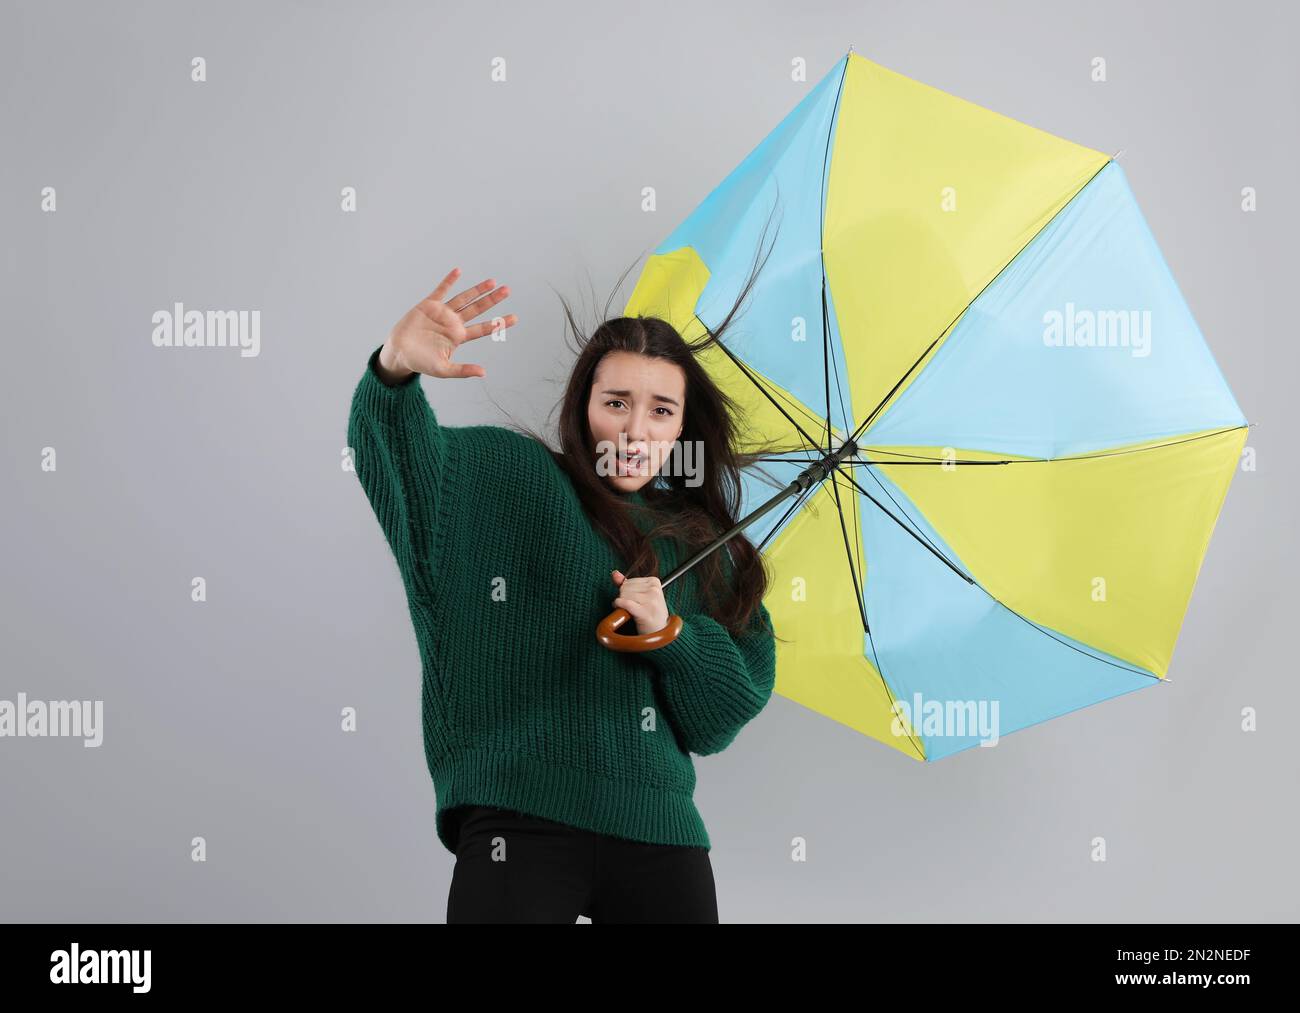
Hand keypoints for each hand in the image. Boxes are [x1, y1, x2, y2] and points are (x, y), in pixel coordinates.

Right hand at [380, 267, 518, 380]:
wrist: (400, 353)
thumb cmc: (422, 363)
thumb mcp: (443, 370)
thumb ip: (463, 371)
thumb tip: (483, 373)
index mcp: (459, 336)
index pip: (484, 328)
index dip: (499, 323)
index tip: (515, 318)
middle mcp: (454, 322)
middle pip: (477, 309)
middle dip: (492, 300)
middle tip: (507, 290)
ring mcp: (442, 312)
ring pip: (463, 298)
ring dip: (477, 289)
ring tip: (492, 282)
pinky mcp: (428, 305)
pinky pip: (441, 290)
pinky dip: (449, 281)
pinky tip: (458, 271)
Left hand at [611, 570, 669, 634]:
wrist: (660, 632)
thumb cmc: (650, 613)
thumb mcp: (641, 595)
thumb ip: (627, 584)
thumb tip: (614, 573)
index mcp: (655, 582)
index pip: (628, 582)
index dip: (626, 592)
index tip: (633, 601)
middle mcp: (654, 590)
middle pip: (625, 587)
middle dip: (623, 598)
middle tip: (631, 607)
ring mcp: (651, 601)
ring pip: (624, 595)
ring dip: (621, 604)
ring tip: (630, 611)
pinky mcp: (646, 612)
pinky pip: (625, 603)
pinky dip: (620, 606)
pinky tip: (624, 612)